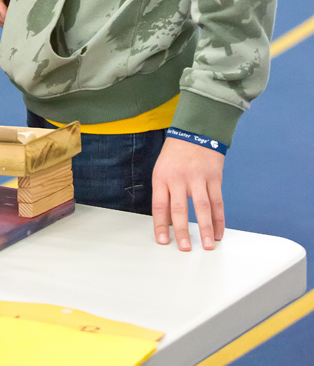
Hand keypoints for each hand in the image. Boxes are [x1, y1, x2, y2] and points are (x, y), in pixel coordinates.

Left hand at [152, 137, 225, 251]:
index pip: (159, 205)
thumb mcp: (162, 170)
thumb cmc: (175, 154)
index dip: (160, 225)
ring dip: (205, 228)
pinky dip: (219, 219)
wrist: (195, 130)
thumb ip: (165, 195)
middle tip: (184, 248)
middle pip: (179, 208)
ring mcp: (198, 177)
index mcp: (162, 177)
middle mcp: (179, 178)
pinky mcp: (214, 177)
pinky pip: (217, 202)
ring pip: (202, 207)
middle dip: (182, 230)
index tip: (163, 241)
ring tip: (207, 246)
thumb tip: (169, 224)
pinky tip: (218, 233)